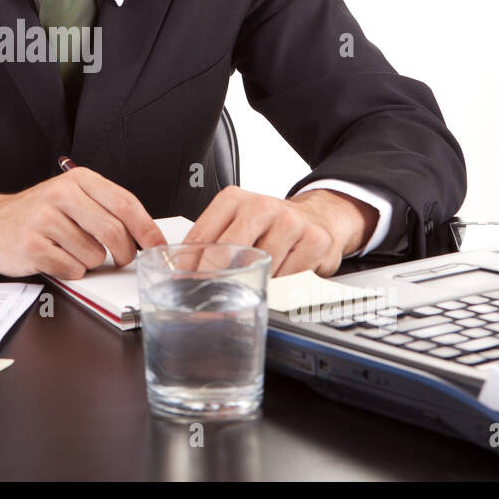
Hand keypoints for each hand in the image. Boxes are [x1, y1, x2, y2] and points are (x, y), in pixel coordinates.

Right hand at [0, 167, 166, 279]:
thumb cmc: (36, 213)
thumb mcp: (71, 198)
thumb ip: (106, 209)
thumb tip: (147, 235)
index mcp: (78, 180)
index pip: (126, 203)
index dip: (147, 230)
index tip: (158, 246)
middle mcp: (61, 195)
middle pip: (115, 233)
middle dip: (124, 254)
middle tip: (121, 259)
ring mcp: (44, 220)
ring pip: (94, 255)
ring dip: (89, 261)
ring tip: (70, 250)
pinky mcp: (31, 245)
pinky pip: (71, 269)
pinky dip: (69, 270)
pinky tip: (55, 258)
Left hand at [183, 186, 375, 276]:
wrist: (320, 219)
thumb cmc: (271, 225)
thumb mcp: (238, 222)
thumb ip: (211, 241)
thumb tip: (178, 270)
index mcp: (234, 199)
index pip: (202, 235)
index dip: (189, 264)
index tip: (181, 284)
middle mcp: (262, 206)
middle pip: (228, 249)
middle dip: (213, 278)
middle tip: (206, 299)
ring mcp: (290, 222)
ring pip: (260, 267)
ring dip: (251, 285)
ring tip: (248, 290)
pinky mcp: (314, 242)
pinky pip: (289, 277)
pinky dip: (280, 287)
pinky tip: (276, 285)